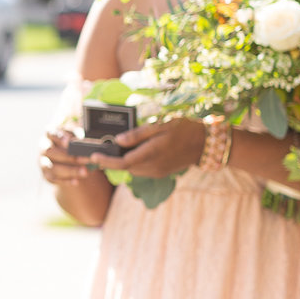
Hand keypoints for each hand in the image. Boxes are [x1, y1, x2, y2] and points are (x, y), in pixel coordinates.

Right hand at [39, 129, 99, 185]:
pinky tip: (76, 181)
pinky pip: (53, 178)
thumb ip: (79, 136)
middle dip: (68, 156)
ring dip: (69, 170)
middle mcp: (44, 147)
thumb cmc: (73, 143)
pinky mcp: (46, 174)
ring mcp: (43, 162)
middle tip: (85, 159)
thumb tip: (87, 140)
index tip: (70, 141)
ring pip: (52, 167)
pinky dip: (65, 181)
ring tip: (84, 172)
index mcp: (50, 134)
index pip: (51, 133)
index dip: (59, 137)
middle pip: (51, 151)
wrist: (68, 158)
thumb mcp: (76, 136)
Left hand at [90, 117, 206, 178]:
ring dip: (125, 161)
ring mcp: (158, 172)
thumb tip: (118, 140)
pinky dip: (135, 162)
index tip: (94, 156)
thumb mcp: (160, 125)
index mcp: (151, 154)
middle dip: (113, 160)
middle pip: (126, 167)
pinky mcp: (162, 173)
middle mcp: (153, 167)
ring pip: (134, 169)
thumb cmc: (184, 129)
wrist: (206, 144)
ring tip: (119, 149)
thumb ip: (138, 134)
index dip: (105, 161)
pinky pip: (143, 170)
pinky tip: (136, 151)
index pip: (122, 163)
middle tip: (104, 149)